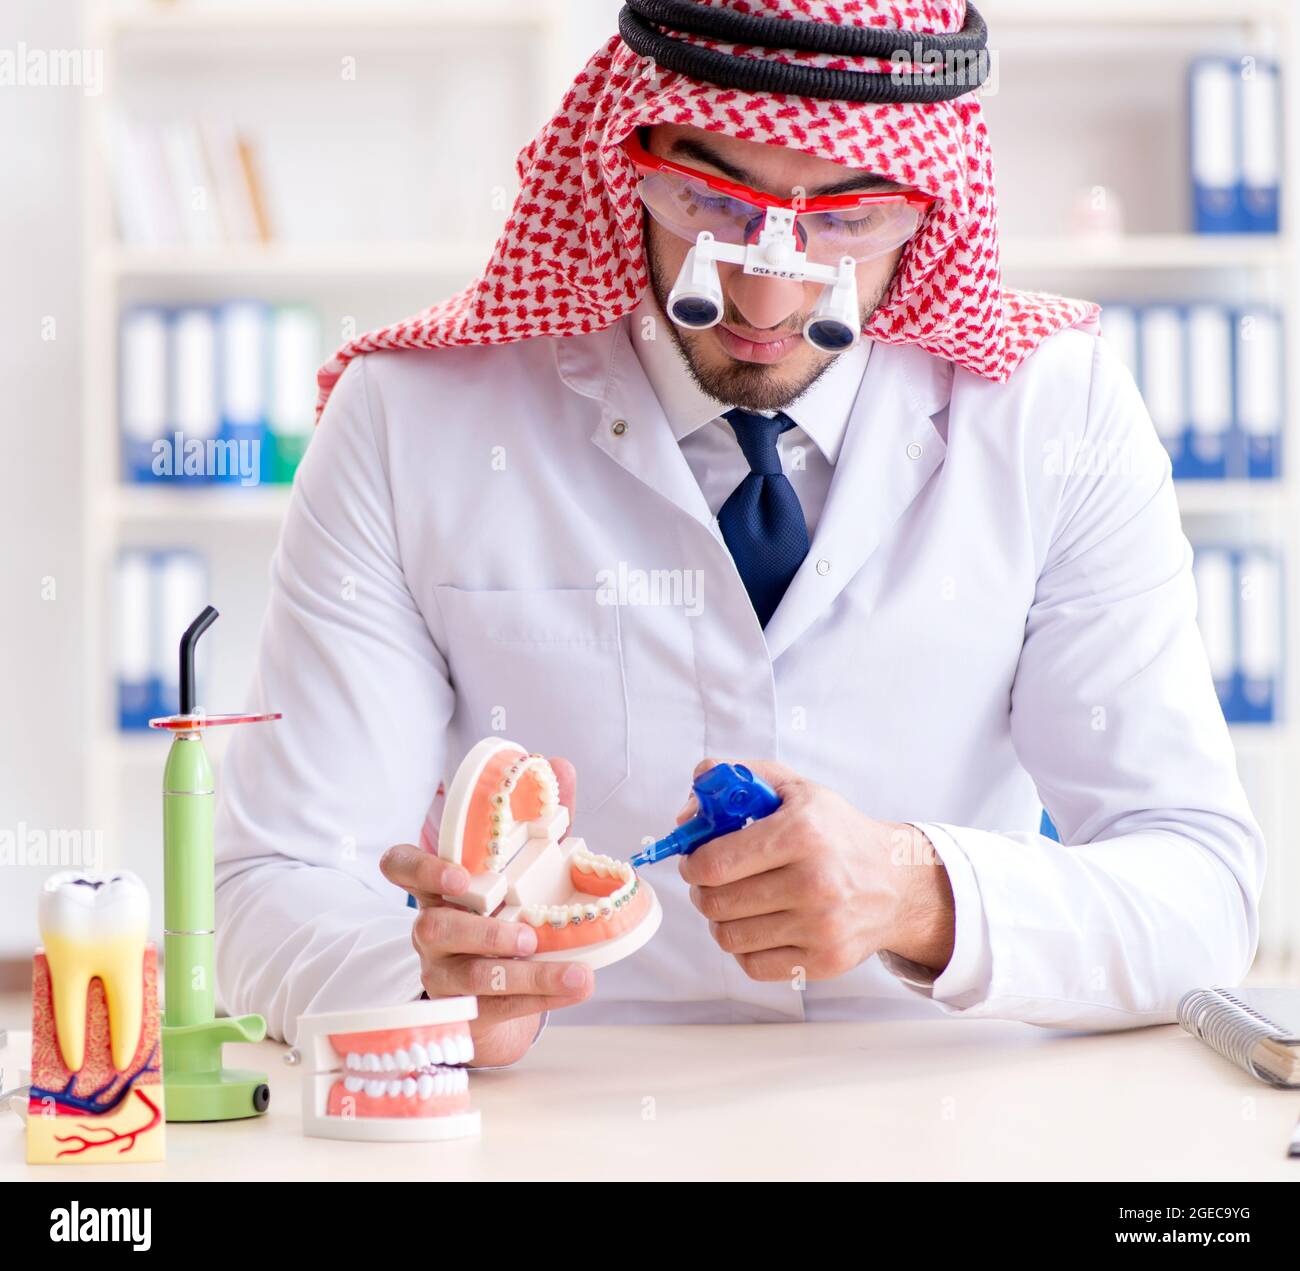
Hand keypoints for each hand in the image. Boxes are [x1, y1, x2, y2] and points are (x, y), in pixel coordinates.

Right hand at [379, 756, 592, 1066]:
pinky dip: (539, 999)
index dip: (418, 870)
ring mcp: (443, 973)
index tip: (457, 876)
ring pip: (468, 979)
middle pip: (432, 928)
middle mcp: (432, 930)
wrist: (493, 985)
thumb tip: (559, 765)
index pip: (400, 867)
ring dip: (524, 977)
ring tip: (574, 973)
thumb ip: (538, 816)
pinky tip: (576, 987)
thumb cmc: (503, 908)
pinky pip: (494, 1010)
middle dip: (481, 933)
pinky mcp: (464, 1013)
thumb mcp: (519, 861)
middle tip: (527, 936)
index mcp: (439, 886)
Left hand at [679, 759, 954, 983]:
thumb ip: (737, 781)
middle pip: (716, 902)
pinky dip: (744, 947)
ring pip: (728, 936)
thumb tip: (687, 812)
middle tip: (711, 882)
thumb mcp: (794, 790)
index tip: (695, 860)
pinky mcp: (824, 961)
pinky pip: (752, 965)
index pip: (715, 863)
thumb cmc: (836, 832)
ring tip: (735, 902)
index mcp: (802, 832)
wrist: (896, 881)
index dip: (692, 863)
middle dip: (702, 890)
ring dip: (721, 919)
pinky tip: (758, 926)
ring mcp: (821, 927)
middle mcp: (814, 882)